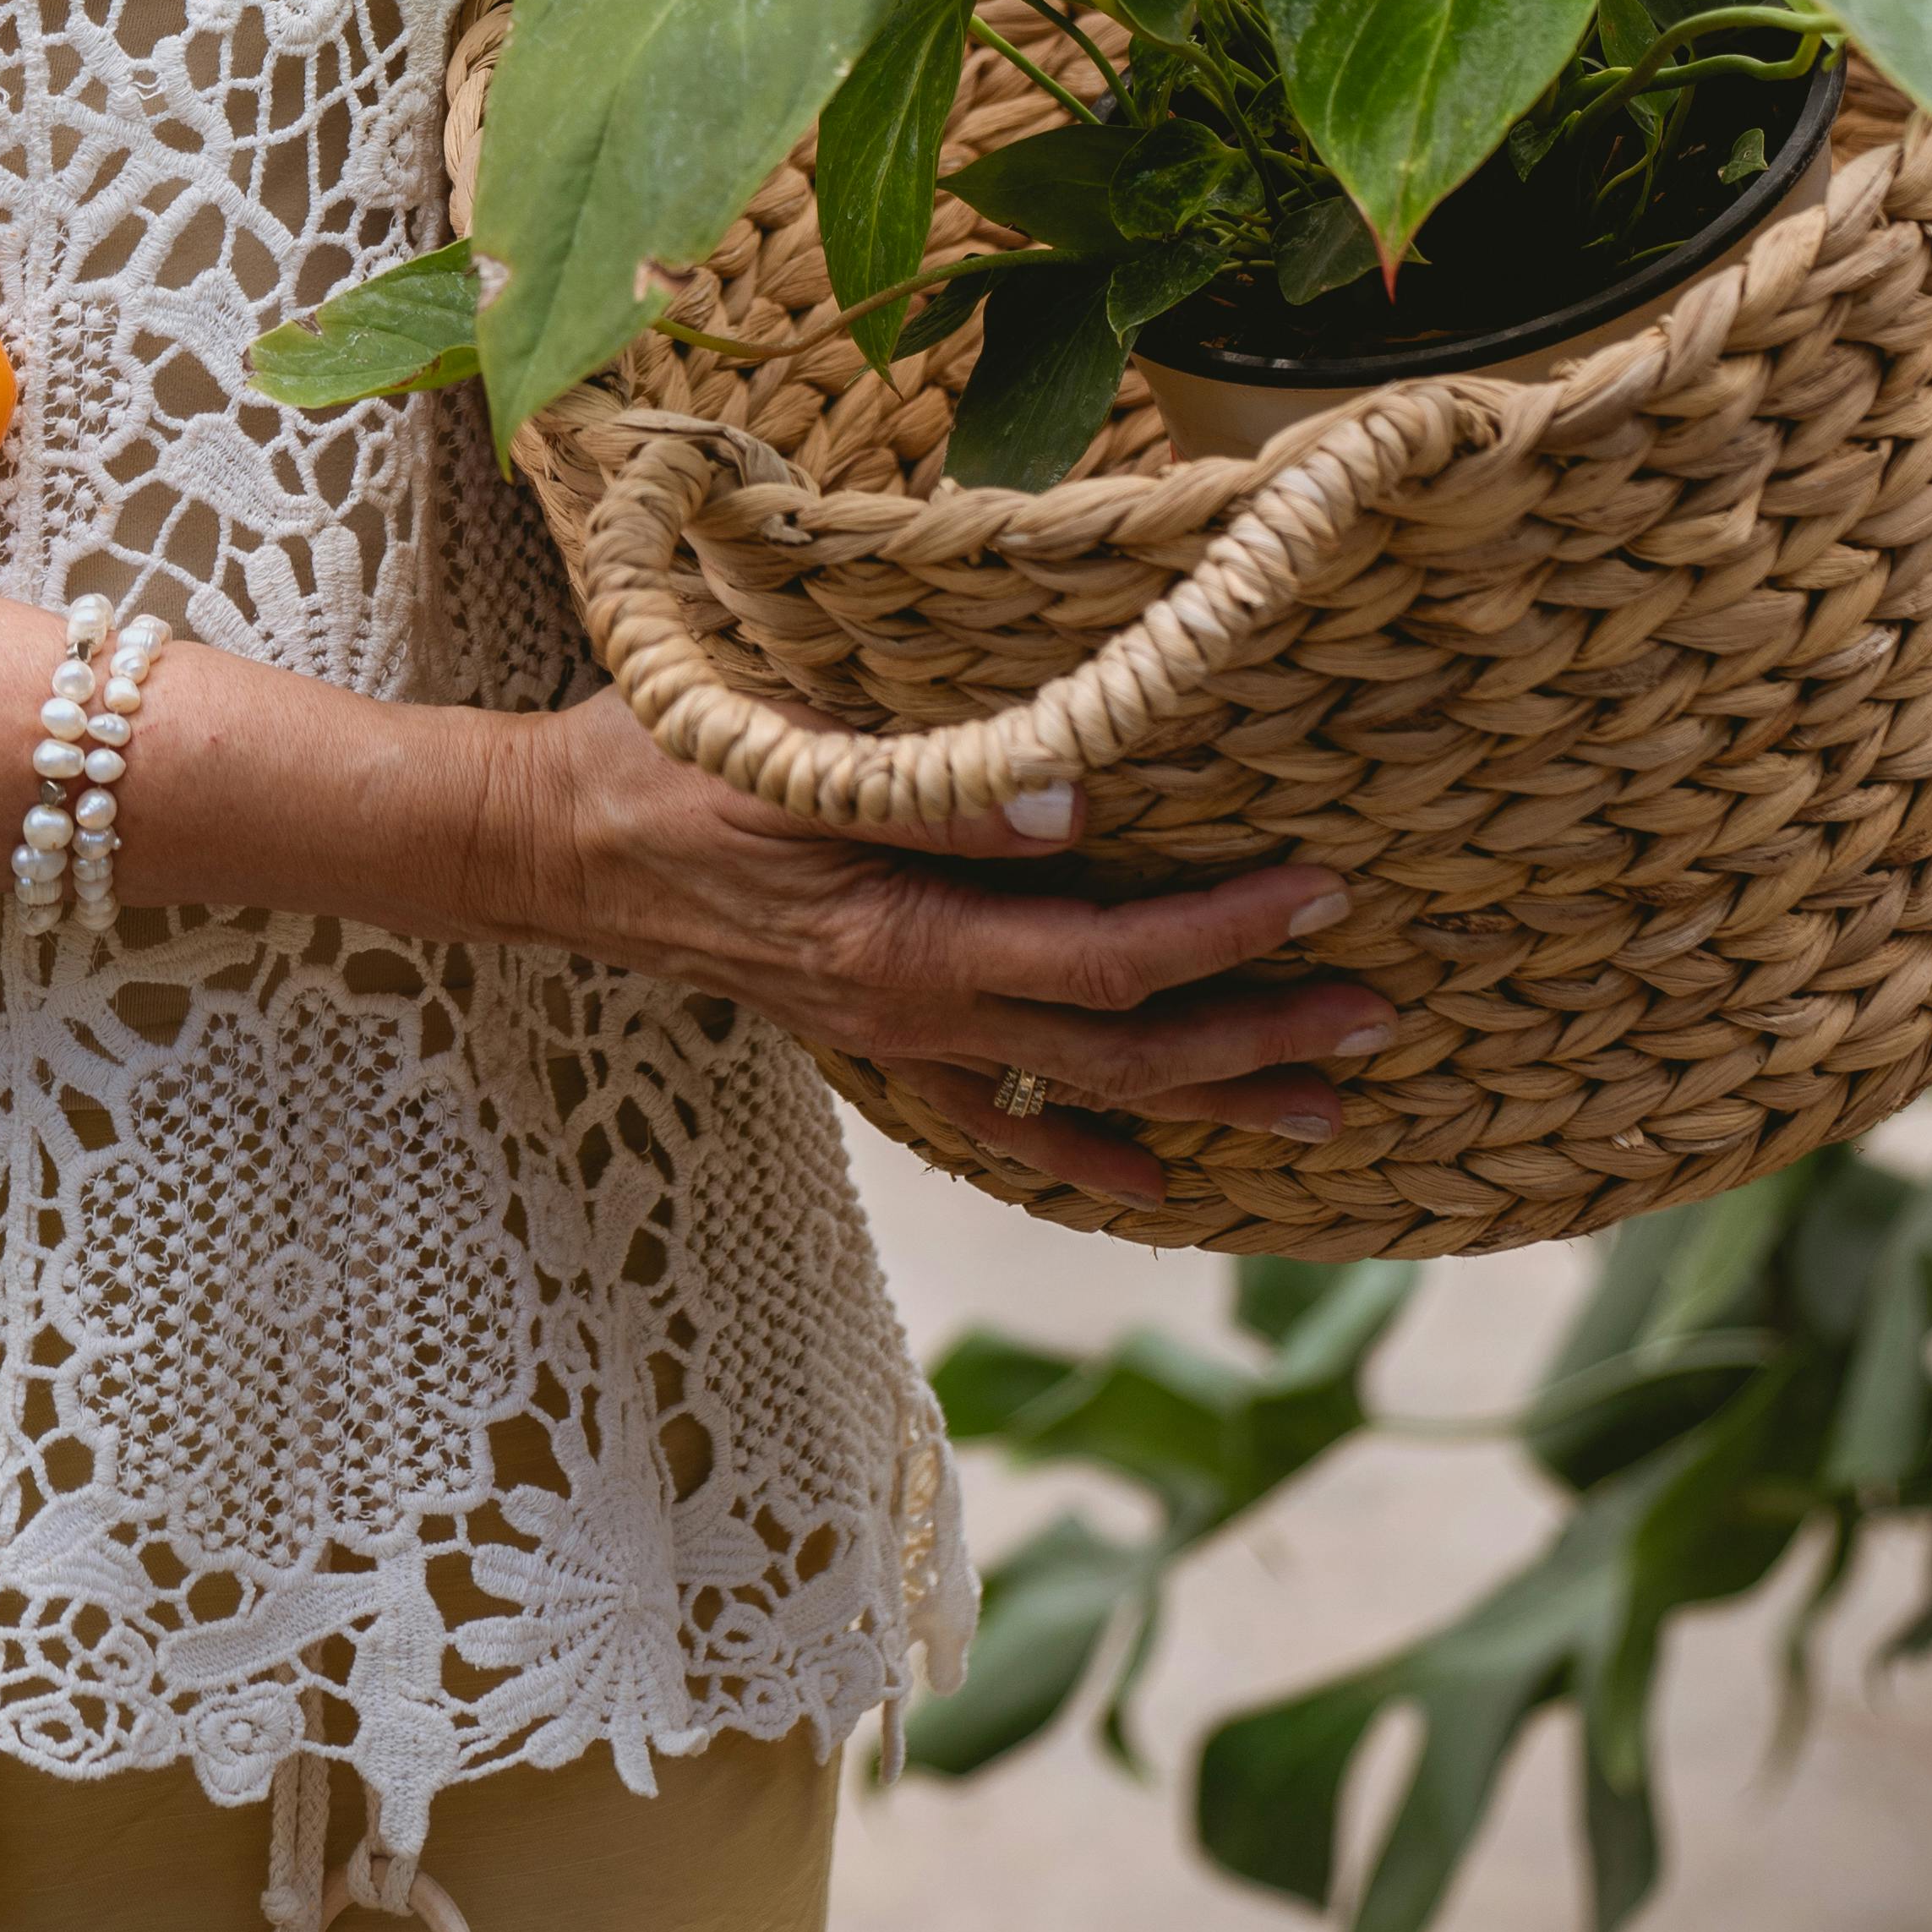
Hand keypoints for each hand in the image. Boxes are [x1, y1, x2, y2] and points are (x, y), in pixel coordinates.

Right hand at [486, 686, 1384, 1208]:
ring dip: (1209, 1104)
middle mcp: (911, 1013)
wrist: (554, 845)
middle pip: (1120, 1053)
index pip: (1101, 957)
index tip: (1322, 894)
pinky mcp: (873, 1042)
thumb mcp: (787, 749)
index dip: (1220, 936)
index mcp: (901, 940)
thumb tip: (1078, 799)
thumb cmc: (668, 763)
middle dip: (1257, 1041)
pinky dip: (1087, 1156)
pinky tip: (1163, 1183)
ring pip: (1081, 1101)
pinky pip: (1000, 1121)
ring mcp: (894, 1043)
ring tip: (1327, 1108)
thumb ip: (936, 788)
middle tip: (1377, 1015)